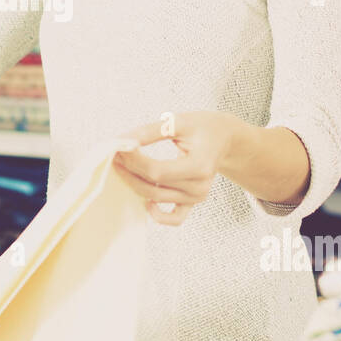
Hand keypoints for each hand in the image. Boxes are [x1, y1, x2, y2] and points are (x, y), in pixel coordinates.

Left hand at [112, 111, 233, 225]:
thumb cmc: (203, 127)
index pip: (157, 171)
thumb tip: (124, 140)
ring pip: (156, 198)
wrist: (225, 138)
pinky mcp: (193, 203)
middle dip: (129, 170)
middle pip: (153, 186)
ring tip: (121, 165)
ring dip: (134, 183)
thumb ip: (151, 131)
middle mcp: (200, 186)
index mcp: (200, 166)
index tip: (119, 146)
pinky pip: (174, 218)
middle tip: (114, 153)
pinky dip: (158, 215)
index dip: (133, 161)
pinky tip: (145, 200)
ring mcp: (197, 197)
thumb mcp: (180, 121)